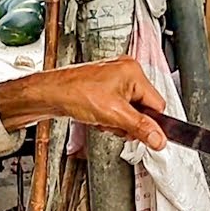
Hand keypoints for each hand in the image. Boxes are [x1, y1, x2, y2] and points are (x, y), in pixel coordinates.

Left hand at [0, 58, 167, 149]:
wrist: (50, 94)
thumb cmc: (75, 93)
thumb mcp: (114, 115)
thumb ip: (140, 128)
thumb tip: (159, 138)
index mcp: (133, 72)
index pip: (157, 105)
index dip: (148, 123)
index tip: (141, 134)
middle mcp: (126, 72)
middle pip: (143, 109)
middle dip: (129, 122)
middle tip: (114, 123)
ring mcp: (114, 79)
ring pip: (129, 111)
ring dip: (118, 121)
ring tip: (102, 118)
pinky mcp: (104, 88)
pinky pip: (117, 109)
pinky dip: (109, 117)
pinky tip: (97, 116)